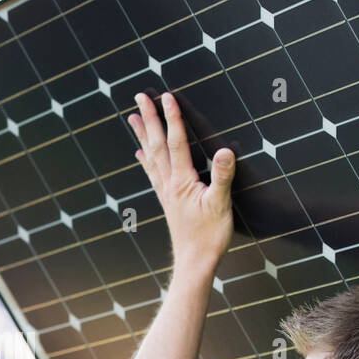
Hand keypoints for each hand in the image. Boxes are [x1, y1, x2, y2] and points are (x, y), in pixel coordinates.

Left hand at [127, 91, 235, 272]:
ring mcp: (165, 192)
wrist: (194, 262)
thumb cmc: (210, 236)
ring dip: (143, 135)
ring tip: (133, 117)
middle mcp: (169, 184)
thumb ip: (222, 177)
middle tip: (140, 96)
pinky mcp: (166, 200)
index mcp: (182, 181)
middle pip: (157, 145)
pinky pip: (152, 174)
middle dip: (150, 118)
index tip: (166, 96)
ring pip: (151, 157)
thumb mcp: (221, 205)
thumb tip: (225, 151)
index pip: (176, 143)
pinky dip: (145, 160)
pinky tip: (139, 154)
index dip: (172, 118)